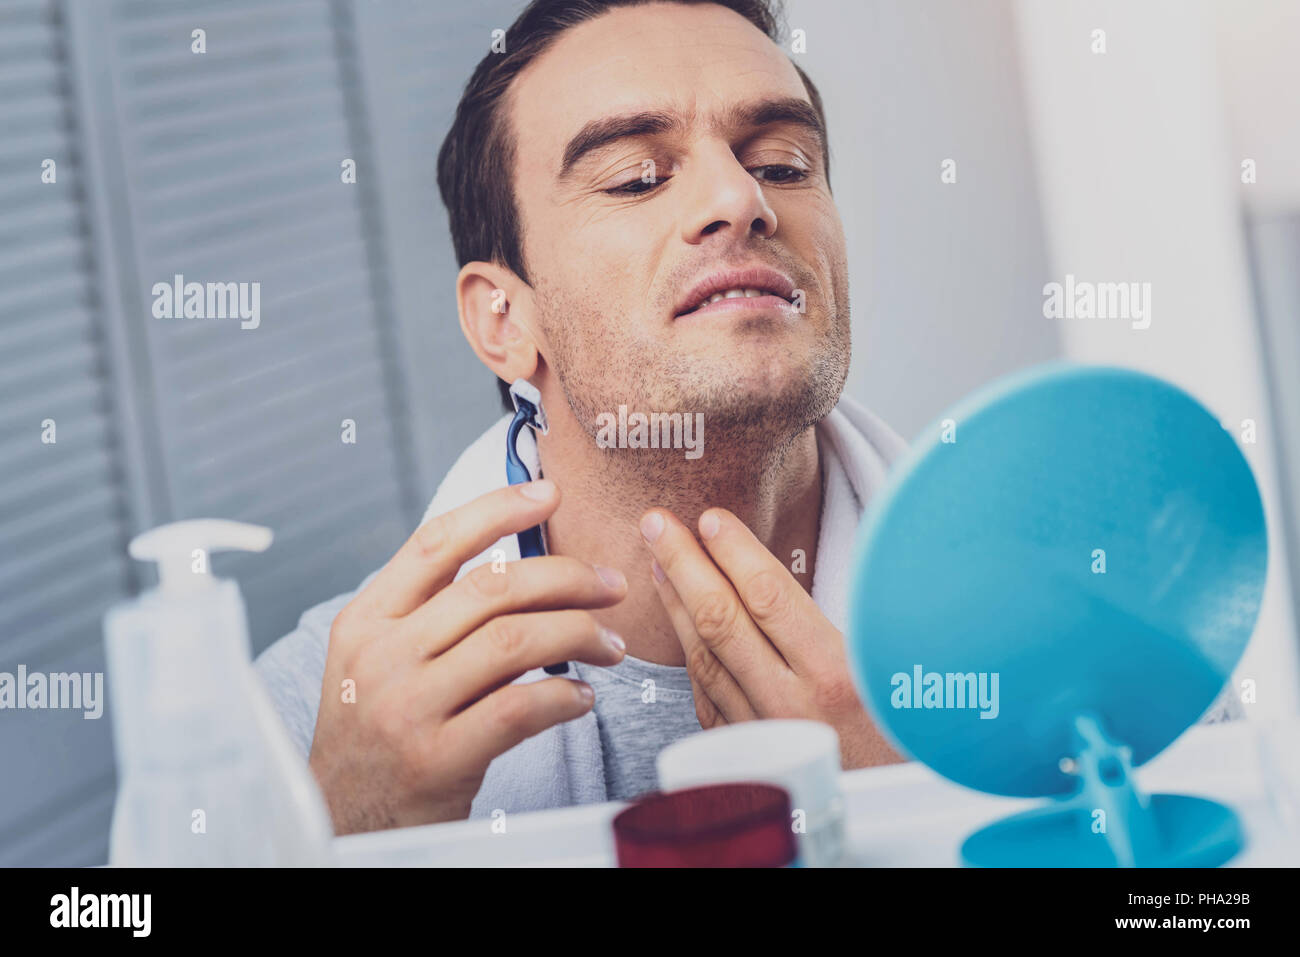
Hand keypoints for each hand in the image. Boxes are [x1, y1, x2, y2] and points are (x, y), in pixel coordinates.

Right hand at [309, 480, 627, 834]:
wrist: (343, 818)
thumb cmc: (375, 731)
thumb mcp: (376, 657)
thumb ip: (429, 610)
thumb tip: (515, 560)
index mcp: (367, 619)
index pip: (437, 543)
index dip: (497, 509)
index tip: (548, 493)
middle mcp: (383, 657)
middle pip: (491, 589)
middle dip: (566, 577)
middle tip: (610, 585)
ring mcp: (407, 708)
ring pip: (514, 641)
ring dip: (579, 634)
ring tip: (610, 644)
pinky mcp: (437, 759)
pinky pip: (519, 709)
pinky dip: (564, 696)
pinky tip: (582, 698)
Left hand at [639, 507, 901, 769]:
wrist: (901, 814)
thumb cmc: (908, 738)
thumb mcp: (900, 676)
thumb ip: (858, 627)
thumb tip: (810, 575)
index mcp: (838, 677)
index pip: (769, 598)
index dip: (735, 553)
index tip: (712, 518)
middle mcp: (792, 705)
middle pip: (722, 621)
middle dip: (684, 565)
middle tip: (657, 524)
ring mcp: (762, 734)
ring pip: (706, 659)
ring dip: (676, 604)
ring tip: (658, 562)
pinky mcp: (746, 757)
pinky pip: (709, 698)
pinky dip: (691, 654)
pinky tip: (679, 625)